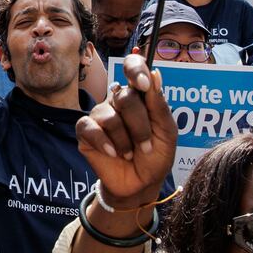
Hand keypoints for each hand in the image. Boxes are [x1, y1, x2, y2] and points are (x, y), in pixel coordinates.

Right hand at [75, 54, 176, 206]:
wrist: (140, 185)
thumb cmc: (155, 157)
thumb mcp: (167, 133)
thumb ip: (160, 106)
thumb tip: (155, 74)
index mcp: (139, 95)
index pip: (133, 67)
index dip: (136, 70)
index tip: (144, 85)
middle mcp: (117, 101)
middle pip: (125, 97)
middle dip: (139, 126)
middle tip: (146, 147)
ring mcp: (100, 115)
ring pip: (110, 116)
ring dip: (125, 141)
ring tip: (130, 154)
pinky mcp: (85, 131)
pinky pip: (90, 128)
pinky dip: (105, 143)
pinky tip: (113, 154)